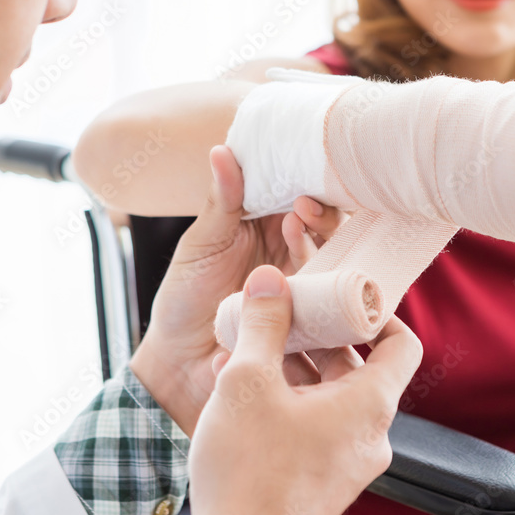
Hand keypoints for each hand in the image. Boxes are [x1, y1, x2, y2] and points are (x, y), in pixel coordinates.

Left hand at [129, 146, 346, 434]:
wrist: (179, 363)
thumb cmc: (185, 299)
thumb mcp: (201, 246)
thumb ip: (220, 203)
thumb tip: (222, 151)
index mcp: (269, 227)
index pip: (301, 195)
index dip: (308, 182)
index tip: (298, 179)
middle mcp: (294, 255)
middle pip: (328, 227)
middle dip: (322, 213)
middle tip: (302, 209)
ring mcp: (305, 289)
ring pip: (335, 261)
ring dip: (320, 244)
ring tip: (294, 232)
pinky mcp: (311, 323)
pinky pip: (330, 304)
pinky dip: (324, 291)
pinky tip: (304, 283)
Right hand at [188, 265, 421, 514]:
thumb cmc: (250, 473)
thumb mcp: (248, 382)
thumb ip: (264, 324)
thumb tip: (272, 281)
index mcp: (369, 406)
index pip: (404, 344)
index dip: (379, 315)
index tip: (345, 300)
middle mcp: (369, 437)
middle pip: (357, 368)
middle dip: (316, 339)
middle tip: (282, 320)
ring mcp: (347, 464)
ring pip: (330, 398)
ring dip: (295, 371)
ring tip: (249, 355)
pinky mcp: (323, 482)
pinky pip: (316, 428)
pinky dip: (289, 404)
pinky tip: (244, 396)